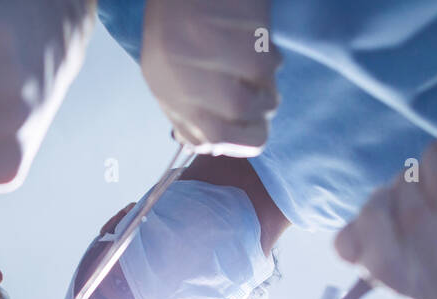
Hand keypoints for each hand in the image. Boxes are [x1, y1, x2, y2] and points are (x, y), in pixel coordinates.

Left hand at [140, 0, 280, 156]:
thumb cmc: (180, 34)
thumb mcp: (172, 81)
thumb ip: (191, 119)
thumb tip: (218, 147)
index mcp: (166, 86)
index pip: (213, 137)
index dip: (243, 142)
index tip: (254, 131)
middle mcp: (178, 61)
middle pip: (241, 108)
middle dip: (262, 107)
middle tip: (263, 95)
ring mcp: (204, 32)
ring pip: (261, 74)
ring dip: (269, 76)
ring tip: (258, 63)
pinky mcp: (232, 11)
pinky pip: (268, 42)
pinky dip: (271, 48)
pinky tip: (255, 38)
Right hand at [335, 112, 436, 298]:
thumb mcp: (414, 237)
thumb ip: (370, 243)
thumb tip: (346, 246)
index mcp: (435, 292)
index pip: (378, 263)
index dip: (372, 220)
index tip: (385, 201)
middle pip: (405, 207)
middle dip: (406, 181)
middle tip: (430, 183)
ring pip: (431, 169)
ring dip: (434, 156)